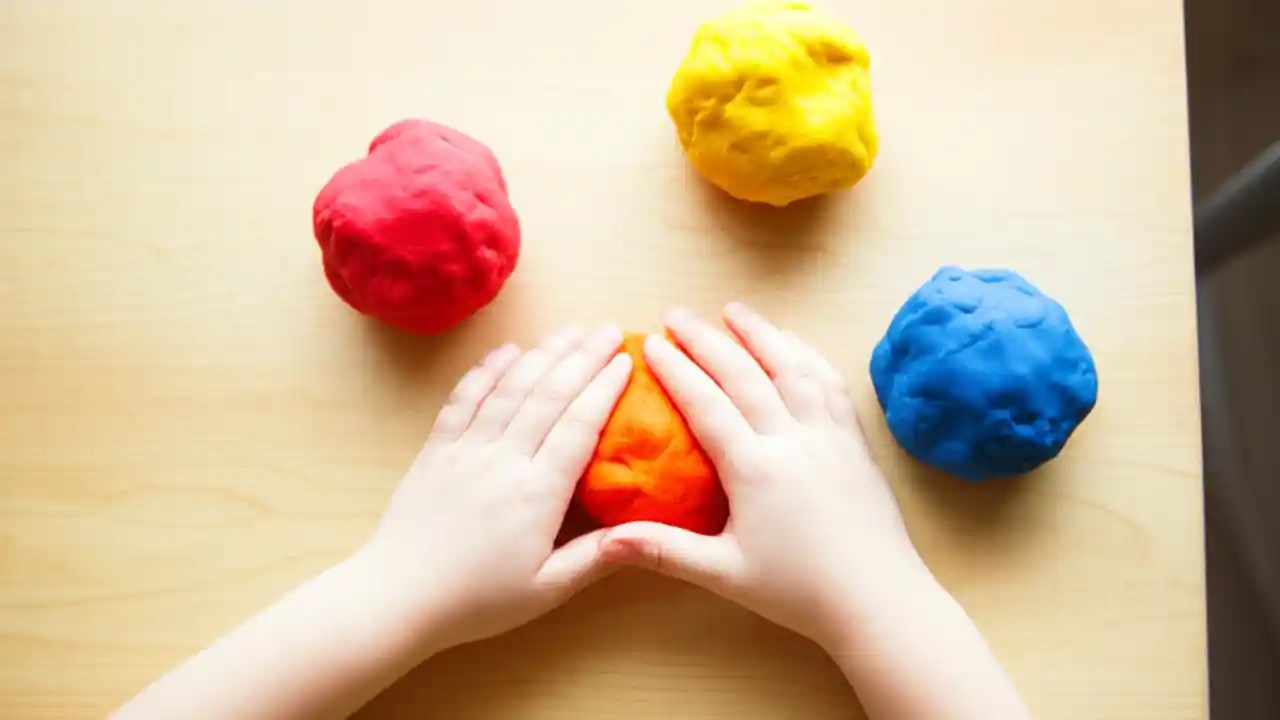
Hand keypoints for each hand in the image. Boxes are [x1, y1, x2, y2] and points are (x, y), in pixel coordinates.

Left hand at [361, 325, 630, 651]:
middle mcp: (503, 461)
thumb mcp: (546, 590)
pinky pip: (464, 400)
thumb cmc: (477, 601)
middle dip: (583, 358)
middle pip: (549, 396)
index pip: (579, 426)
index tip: (626, 362)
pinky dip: (487, 371)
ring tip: (570, 332)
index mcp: (536, 494)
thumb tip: (641, 532)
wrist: (397, 598)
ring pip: (510, 390)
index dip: (604, 389)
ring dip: (543, 355)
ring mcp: (466, 450)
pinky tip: (508, 352)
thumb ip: (594, 557)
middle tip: (609, 330)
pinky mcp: (436, 450)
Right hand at [599, 304, 928, 648]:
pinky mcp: (855, 442)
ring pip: (792, 368)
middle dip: (707, 339)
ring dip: (760, 334)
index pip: (707, 404)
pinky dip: (806, 356)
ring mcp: (829, 435)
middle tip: (676, 313)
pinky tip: (793, 344)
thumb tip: (605, 542)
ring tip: (734, 310)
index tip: (651, 342)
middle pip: (745, 374)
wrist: (878, 600)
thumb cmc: (799, 593)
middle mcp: (793, 440)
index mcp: (756, 469)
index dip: (677, 370)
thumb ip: (664, 551)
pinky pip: (830, 384)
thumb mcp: (724, 575)